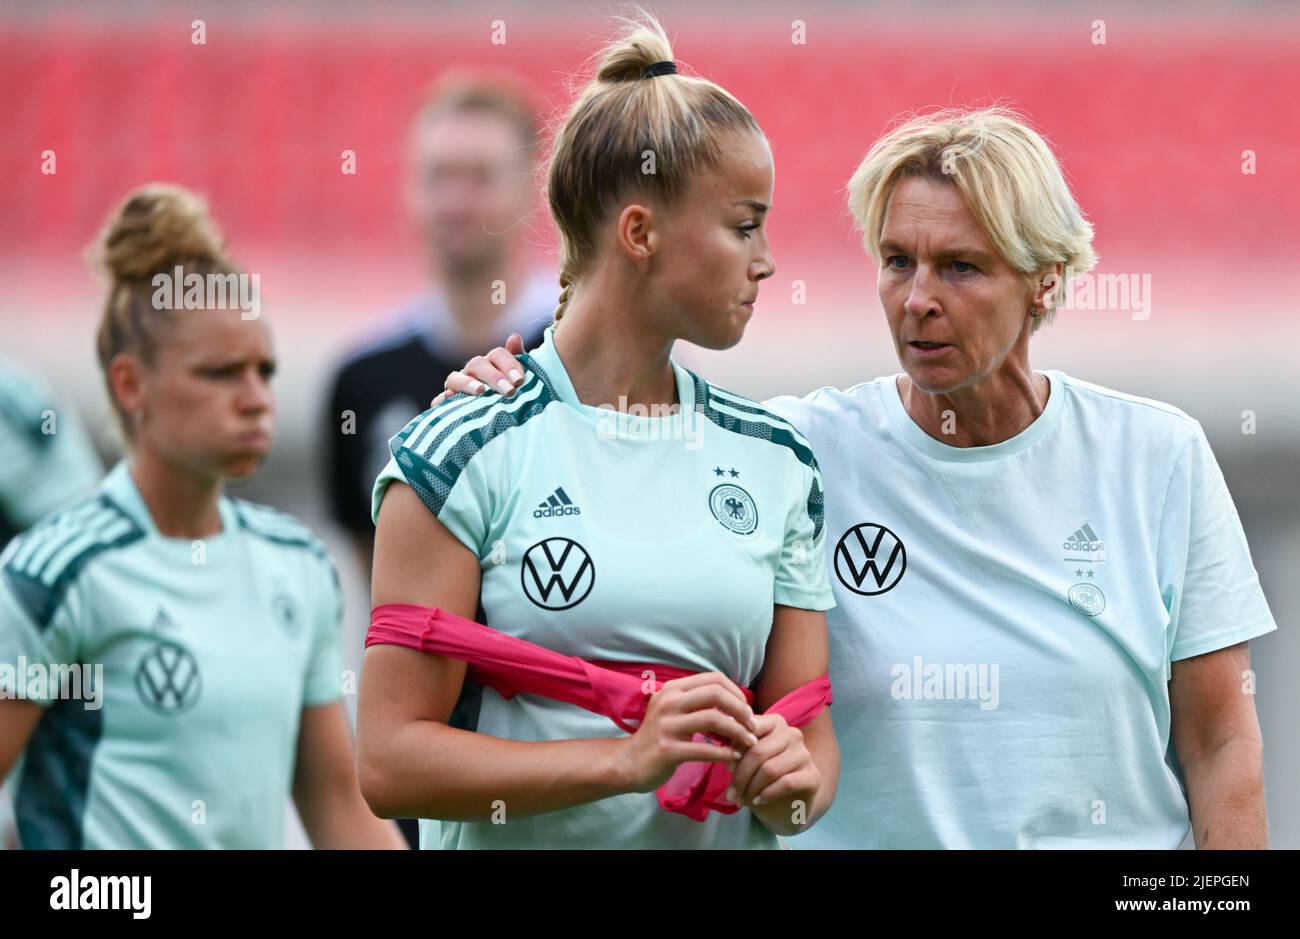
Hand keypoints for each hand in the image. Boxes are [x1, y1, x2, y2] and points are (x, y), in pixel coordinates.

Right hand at [430, 333, 527, 405]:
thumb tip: (514, 337)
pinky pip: (440, 399)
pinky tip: (449, 400)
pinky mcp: (447, 403)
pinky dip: (443, 398)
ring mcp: (457, 386)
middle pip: (478, 364)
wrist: (497, 425)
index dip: (509, 365)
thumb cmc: (511, 398)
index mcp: (492, 363)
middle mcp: (473, 371)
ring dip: (467, 383)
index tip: (520, 381)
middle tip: (510, 391)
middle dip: (494, 377)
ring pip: (455, 378)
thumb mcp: (518, 382)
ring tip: (481, 391)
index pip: (497, 355)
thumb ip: (520, 361)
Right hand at [614, 671, 759, 794]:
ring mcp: (666, 725)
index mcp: (673, 689)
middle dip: (741, 709)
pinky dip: (724, 753)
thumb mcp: (672, 710)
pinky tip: (734, 758)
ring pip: (713, 720)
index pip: (713, 678)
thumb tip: (735, 699)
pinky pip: (704, 749)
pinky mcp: (667, 750)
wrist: (628, 762)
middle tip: (753, 725)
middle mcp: (668, 702)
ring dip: (738, 731)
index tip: (746, 709)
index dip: (736, 691)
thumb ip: (696, 701)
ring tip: (749, 742)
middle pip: (716, 694)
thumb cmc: (658, 736)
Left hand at [726, 712, 819, 809]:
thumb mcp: (746, 760)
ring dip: (751, 788)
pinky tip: (758, 801)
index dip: (736, 748)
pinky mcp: (813, 776)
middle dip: (741, 776)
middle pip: (759, 752)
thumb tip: (726, 750)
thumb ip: (738, 749)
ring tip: (741, 800)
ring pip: (770, 769)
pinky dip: (768, 794)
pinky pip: (786, 783)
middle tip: (731, 794)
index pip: (752, 727)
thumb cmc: (761, 777)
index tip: (728, 768)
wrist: (787, 804)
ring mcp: (805, 754)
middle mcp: (792, 734)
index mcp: (775, 723)